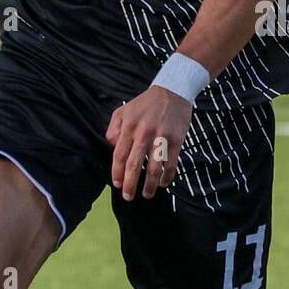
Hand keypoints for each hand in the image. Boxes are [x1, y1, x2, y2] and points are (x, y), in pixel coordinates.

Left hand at [105, 85, 193, 199]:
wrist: (173, 90)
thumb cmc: (145, 104)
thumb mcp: (123, 111)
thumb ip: (113, 128)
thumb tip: (112, 146)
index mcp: (128, 127)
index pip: (119, 155)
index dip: (117, 173)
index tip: (117, 185)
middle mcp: (143, 133)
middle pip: (134, 164)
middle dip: (130, 184)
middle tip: (128, 197)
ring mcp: (161, 137)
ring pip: (154, 167)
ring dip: (149, 185)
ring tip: (146, 195)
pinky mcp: (177, 140)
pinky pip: (171, 163)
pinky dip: (167, 176)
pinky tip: (163, 184)